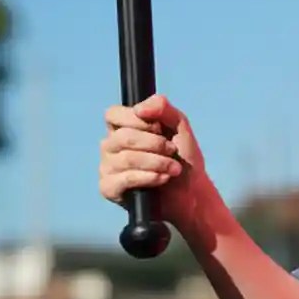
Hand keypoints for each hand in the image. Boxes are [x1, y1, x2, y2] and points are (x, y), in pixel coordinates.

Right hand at [99, 94, 208, 230]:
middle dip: (155, 144)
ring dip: (158, 162)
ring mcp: (107, 167)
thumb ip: (162, 108)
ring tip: (174, 168)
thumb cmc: (182, 156)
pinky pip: (126, 178)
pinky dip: (150, 177)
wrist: (191, 191)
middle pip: (123, 137)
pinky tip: (163, 179)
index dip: (137, 120)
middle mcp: (110, 146)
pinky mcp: (108, 188)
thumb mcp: (179, 125)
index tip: (159, 128)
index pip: (113, 114)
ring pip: (126, 158)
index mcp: (122, 127)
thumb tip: (139, 109)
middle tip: (172, 150)